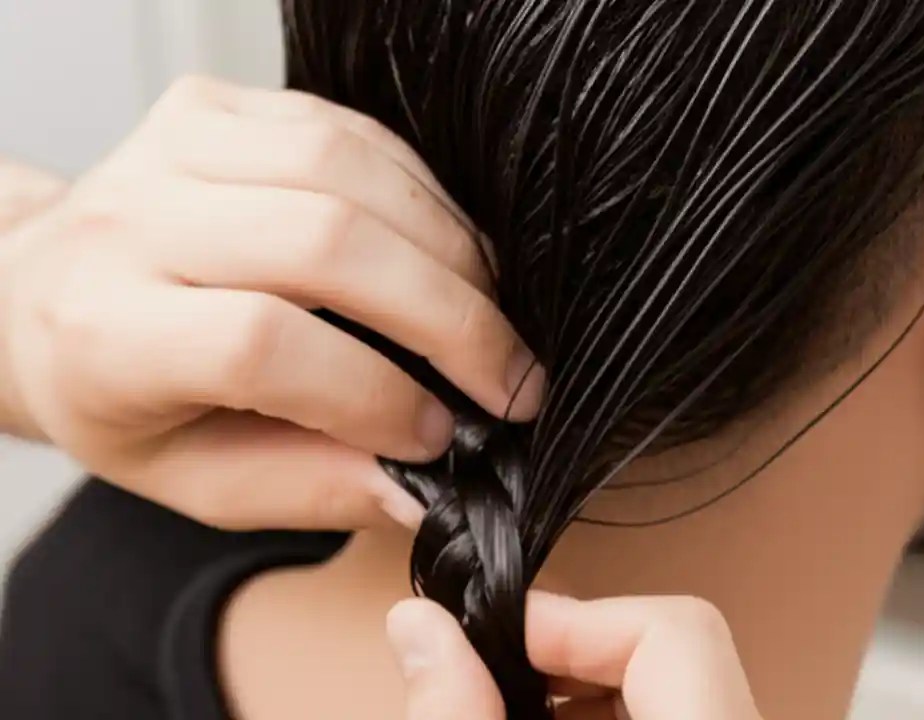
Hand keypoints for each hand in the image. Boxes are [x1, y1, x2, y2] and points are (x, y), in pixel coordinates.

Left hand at [0, 76, 542, 530]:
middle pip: (324, 243)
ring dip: (453, 253)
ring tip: (493, 322)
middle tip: (515, 382)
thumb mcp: (196, 479)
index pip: (259, 343)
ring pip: (352, 173)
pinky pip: (355, 133)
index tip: (439, 438)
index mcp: (107, 330)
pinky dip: (426, 199)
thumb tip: (422, 493)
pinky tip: (453, 257)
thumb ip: (306, 487)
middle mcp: (131, 221)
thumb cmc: (123, 395)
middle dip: (450, 320)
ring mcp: (175, 145)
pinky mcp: (220, 104)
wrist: (48, 291)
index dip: (372, 392)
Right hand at [388, 593, 762, 719]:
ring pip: (671, 683)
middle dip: (567, 655)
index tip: (502, 637)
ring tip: (513, 714)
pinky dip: (606, 719)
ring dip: (581, 690)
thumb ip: (458, 716)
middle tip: (495, 682)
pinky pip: (677, 714)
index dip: (573, 620)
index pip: (675, 630)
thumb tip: (419, 627)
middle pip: (670, 649)